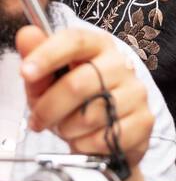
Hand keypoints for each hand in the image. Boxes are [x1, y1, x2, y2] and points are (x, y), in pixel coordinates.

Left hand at [17, 25, 152, 169]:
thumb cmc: (73, 104)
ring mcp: (136, 91)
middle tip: (39, 120)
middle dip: (49, 108)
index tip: (25, 72)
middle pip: (78, 84)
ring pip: (90, 115)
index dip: (48, 55)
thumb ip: (36, 60)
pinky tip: (86, 140)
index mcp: (97, 46)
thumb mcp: (47, 83)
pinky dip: (86, 145)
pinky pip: (105, 137)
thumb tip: (26, 35)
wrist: (104, 138)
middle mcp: (122, 64)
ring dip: (68, 129)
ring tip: (68, 128)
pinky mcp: (144, 120)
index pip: (75, 41)